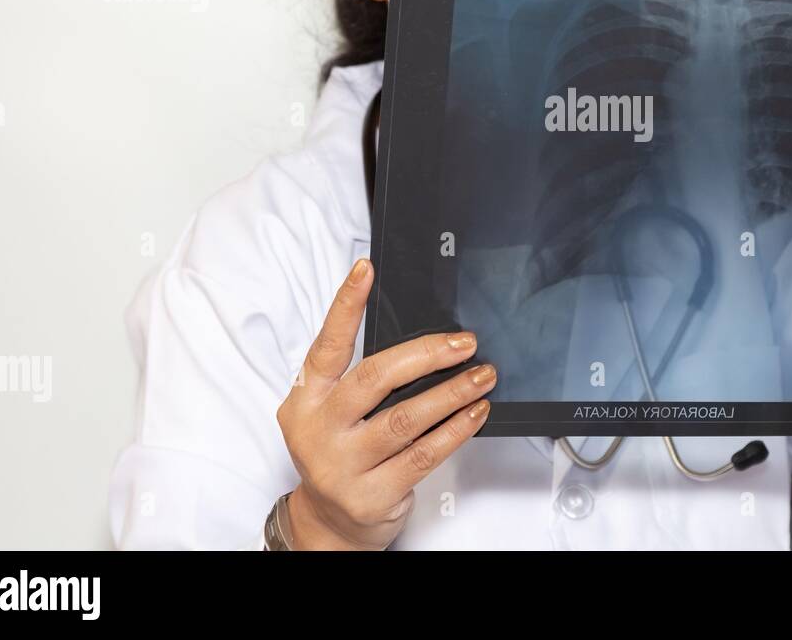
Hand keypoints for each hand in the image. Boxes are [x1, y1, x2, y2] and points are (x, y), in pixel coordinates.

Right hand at [276, 258, 494, 548]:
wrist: (330, 521)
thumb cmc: (340, 453)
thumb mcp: (333, 412)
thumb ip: (359, 379)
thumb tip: (424, 343)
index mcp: (307, 398)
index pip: (327, 345)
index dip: (345, 305)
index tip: (365, 270)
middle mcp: (319, 429)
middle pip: (376, 378)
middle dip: (427, 354)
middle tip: (464, 342)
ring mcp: (342, 465)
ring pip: (407, 418)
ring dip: (453, 392)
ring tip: (483, 376)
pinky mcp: (371, 494)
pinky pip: (424, 455)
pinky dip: (456, 430)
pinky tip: (475, 413)